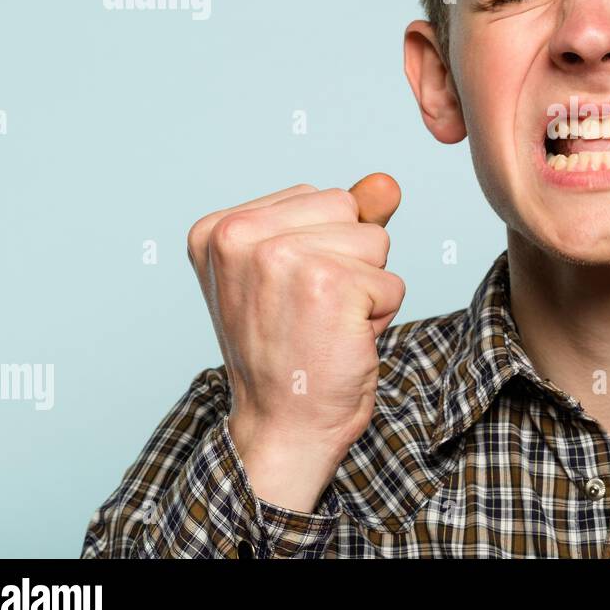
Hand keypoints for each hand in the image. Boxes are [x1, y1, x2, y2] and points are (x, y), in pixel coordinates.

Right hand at [186, 172, 404, 510]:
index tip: (288, 294)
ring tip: (325, 325)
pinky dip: (381, 316)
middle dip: (350, 259)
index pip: (318, 195)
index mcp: (218, 227)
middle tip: (311, 311)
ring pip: (375, 240)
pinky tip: (340, 341)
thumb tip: (386, 183)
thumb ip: (343, 218)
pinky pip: (392, 282)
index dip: (324, 246)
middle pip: (347, 207)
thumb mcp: (304, 269)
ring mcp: (282, 257)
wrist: (282, 427)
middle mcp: (238, 235)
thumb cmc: (291, 352)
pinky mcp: (328, 284)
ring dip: (366, 288)